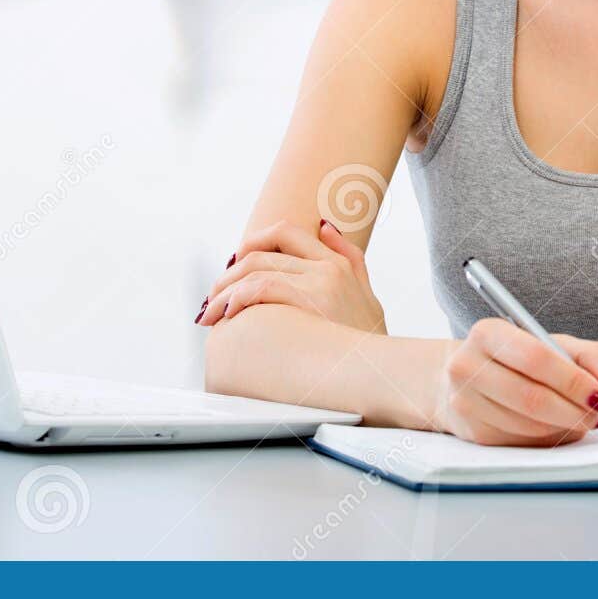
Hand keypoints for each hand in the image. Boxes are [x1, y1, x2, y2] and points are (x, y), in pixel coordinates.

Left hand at [195, 219, 387, 334]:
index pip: (285, 231)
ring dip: (224, 289)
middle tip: (214, 296)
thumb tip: (324, 226)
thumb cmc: (371, 342)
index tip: (234, 263)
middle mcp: (328, 266)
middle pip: (262, 251)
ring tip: (211, 312)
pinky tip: (226, 314)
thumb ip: (348, 258)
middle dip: (229, 272)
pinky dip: (236, 298)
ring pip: (255, 268)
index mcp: (338, 262)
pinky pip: (260, 288)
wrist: (385, 372)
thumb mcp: (367, 293)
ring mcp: (320, 282)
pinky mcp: (311, 301)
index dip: (252, 242)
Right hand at [433, 318, 597, 446]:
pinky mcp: (474, 433)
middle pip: (531, 397)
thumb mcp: (552, 344)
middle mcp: (468, 366)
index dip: (573, 380)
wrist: (470, 378)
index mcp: (488, 333)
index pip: (536, 358)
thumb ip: (588, 355)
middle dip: (574, 410)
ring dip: (565, 426)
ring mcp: (466, 403)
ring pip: (529, 425)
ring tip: (583, 418)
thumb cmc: (518, 359)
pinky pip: (523, 442)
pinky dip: (550, 437)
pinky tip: (559, 426)